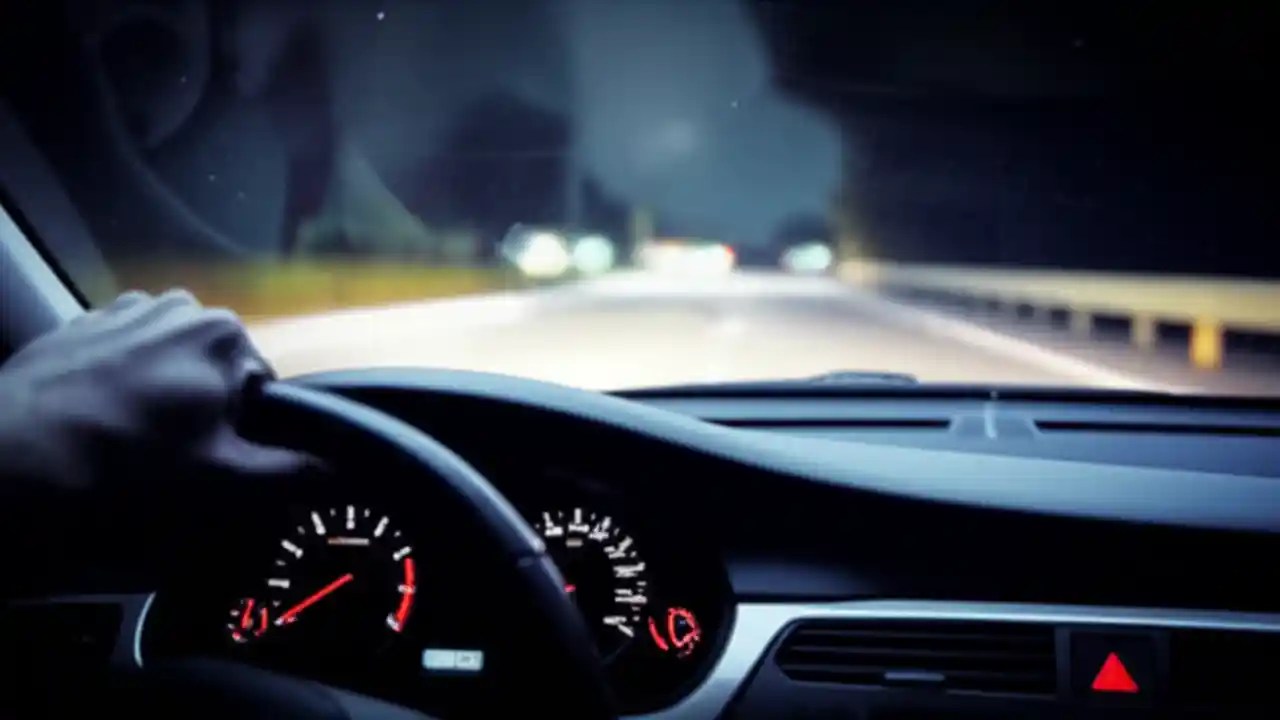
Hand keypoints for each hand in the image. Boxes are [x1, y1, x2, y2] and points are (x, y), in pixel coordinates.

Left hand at [0, 289, 305, 491]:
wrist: (17, 453)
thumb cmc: (128, 462)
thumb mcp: (222, 477)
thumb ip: (291, 471)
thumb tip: (337, 470)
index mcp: (226, 334)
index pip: (260, 388)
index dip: (242, 431)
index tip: (209, 460)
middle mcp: (183, 305)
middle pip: (214, 368)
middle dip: (201, 407)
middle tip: (168, 454)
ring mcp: (128, 308)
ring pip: (169, 359)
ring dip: (162, 392)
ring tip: (129, 436)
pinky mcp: (83, 321)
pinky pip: (124, 352)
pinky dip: (120, 380)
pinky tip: (99, 416)